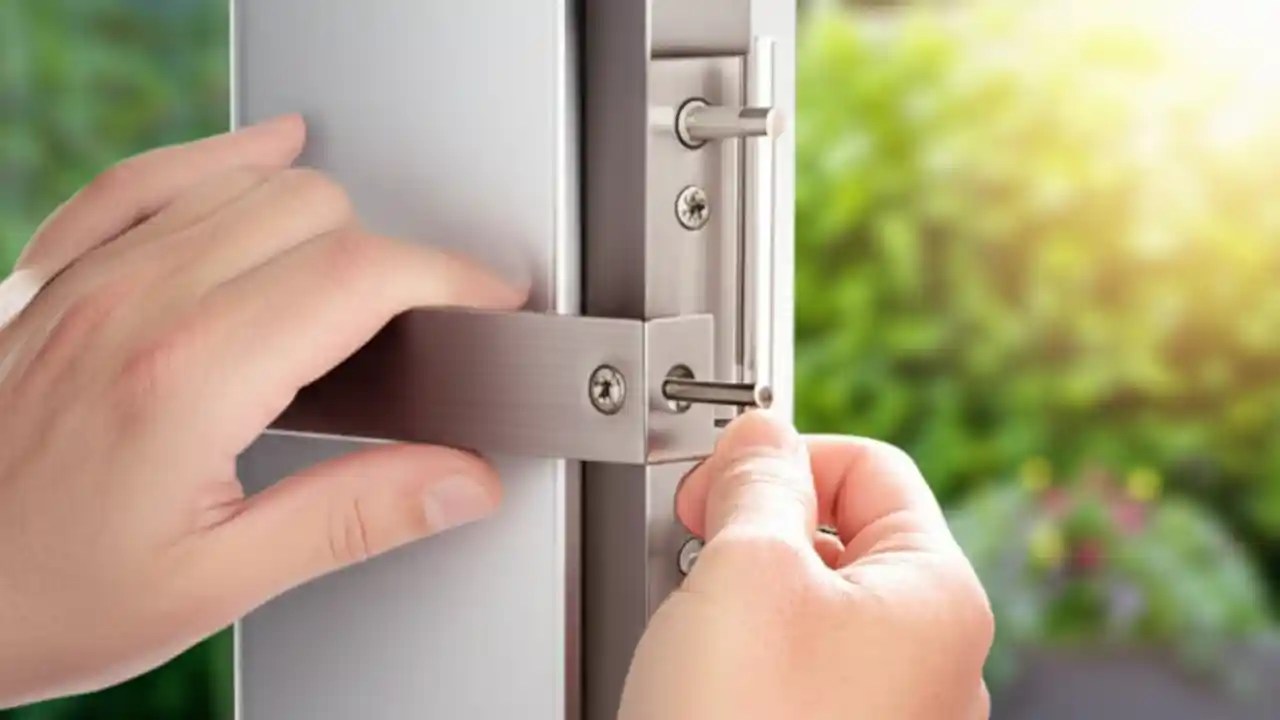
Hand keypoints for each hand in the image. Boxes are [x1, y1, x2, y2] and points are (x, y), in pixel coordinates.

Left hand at [0, 117, 524, 706]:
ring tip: (357, 276)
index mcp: (188, 378)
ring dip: (321, 215)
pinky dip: (220, 160)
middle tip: (424, 319)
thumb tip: (458, 482)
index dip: (448, 276)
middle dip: (393, 258)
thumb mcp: (214, 583)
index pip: (359, 273)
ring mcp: (88, 278)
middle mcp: (136, 305)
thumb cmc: (41, 598)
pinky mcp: (56, 275)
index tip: (486, 298)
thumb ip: (352, 520)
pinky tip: (257, 160)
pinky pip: (149, 175)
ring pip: (245, 182)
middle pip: (314, 212)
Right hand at [620, 412, 993, 719]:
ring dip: (741, 595)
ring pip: (807, 603)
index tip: (719, 480)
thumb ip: (757, 479)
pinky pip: (792, 665)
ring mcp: (885, 709)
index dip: (785, 455)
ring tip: (696, 628)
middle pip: (838, 534)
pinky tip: (701, 676)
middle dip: (754, 531)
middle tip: (698, 553)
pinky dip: (742, 651)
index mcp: (938, 597)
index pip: (872, 466)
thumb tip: (759, 434)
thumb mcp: (747, 571)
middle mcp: (929, 658)